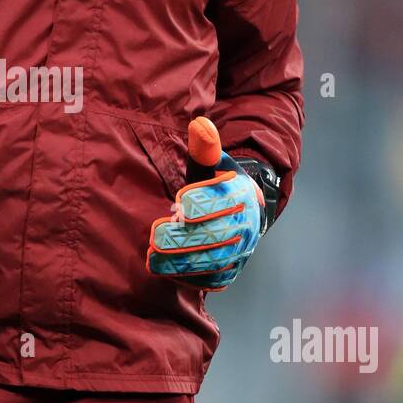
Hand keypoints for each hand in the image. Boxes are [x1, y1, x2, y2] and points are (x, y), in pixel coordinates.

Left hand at [146, 116, 265, 290]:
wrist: (240, 212)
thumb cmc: (215, 184)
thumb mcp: (211, 163)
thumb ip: (203, 146)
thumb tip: (199, 124)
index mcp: (243, 196)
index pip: (224, 200)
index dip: (201, 202)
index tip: (178, 203)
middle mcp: (247, 226)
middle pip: (217, 234)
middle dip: (185, 237)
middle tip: (156, 236)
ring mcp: (242, 251)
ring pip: (215, 260)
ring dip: (183, 261)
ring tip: (154, 258)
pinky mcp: (233, 270)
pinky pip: (215, 279)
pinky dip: (192, 278)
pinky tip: (168, 271)